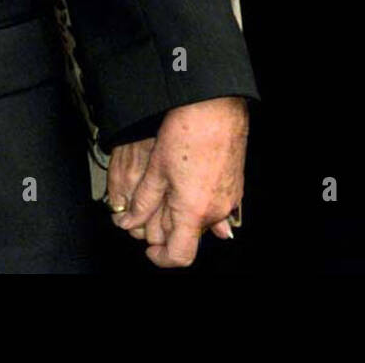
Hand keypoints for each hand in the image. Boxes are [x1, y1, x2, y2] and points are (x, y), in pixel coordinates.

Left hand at [112, 95, 247, 267]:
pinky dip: (199, 201)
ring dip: (183, 213)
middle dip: (167, 228)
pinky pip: (215, 206)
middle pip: (188, 236)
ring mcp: (229, 200)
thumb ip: (143, 202)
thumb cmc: (188, 131)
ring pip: (200, 220)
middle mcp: (215, 211)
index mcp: (193, 211)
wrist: (216, 106)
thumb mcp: (156, 169)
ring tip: (169, 184)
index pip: (179, 256)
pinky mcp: (235, 187)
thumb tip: (129, 222)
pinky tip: (188, 179)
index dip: (160, 257)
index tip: (149, 249)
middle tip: (153, 204)